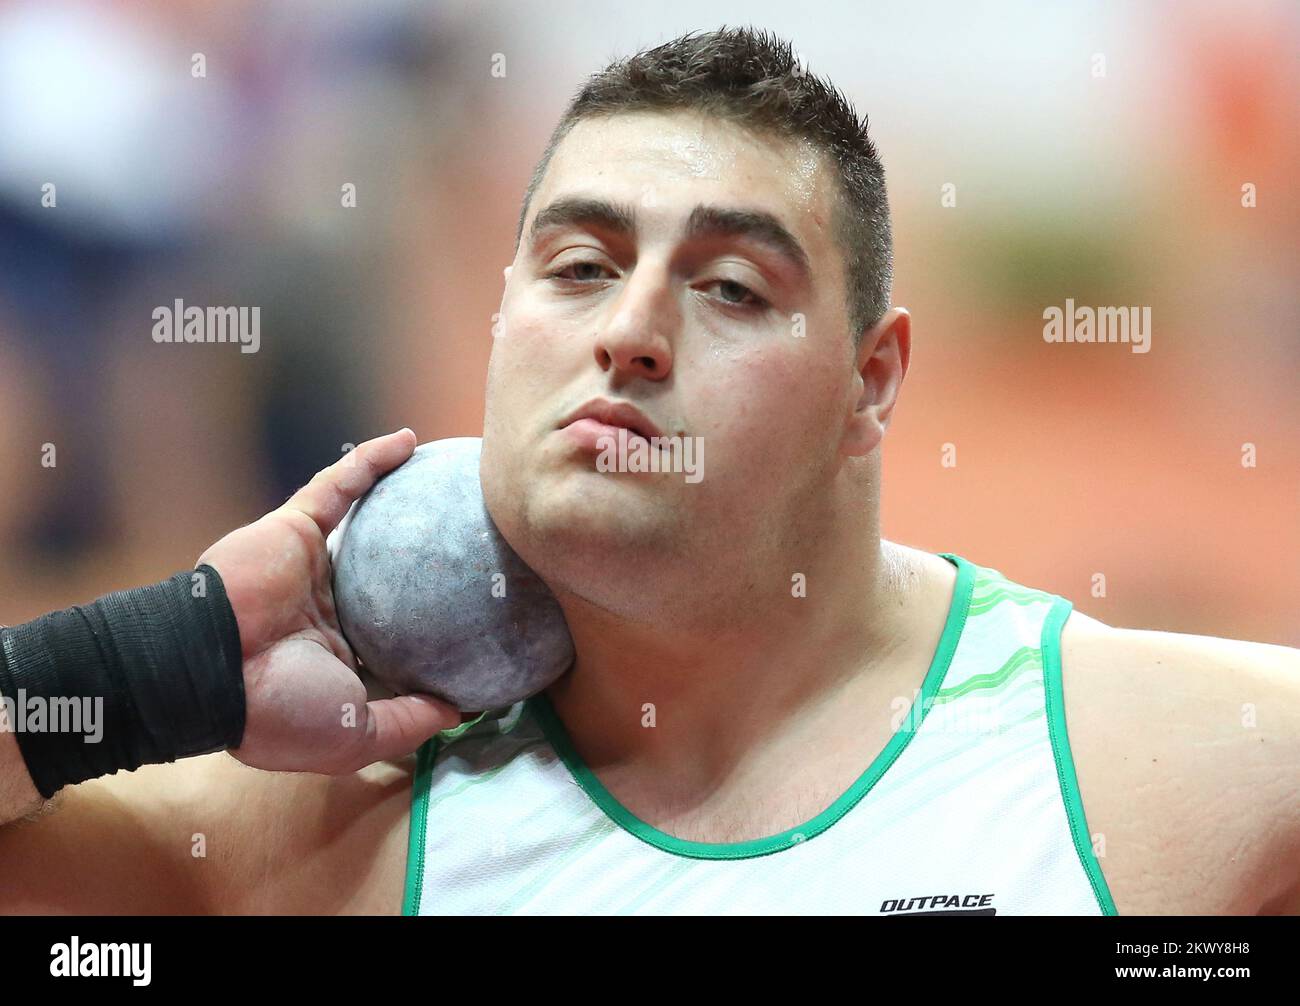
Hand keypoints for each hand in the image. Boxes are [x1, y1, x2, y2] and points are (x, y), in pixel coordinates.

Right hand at [196, 429, 460, 773]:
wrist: (214, 668)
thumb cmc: (282, 709)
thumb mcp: (356, 735)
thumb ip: (408, 721)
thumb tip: (460, 711)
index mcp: (338, 656)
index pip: (395, 637)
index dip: (433, 629)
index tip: (485, 620)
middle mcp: (327, 608)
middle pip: (389, 575)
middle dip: (429, 558)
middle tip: (481, 542)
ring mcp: (311, 565)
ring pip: (369, 521)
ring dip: (405, 496)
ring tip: (453, 480)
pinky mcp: (295, 526)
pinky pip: (340, 483)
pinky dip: (371, 460)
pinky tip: (410, 441)